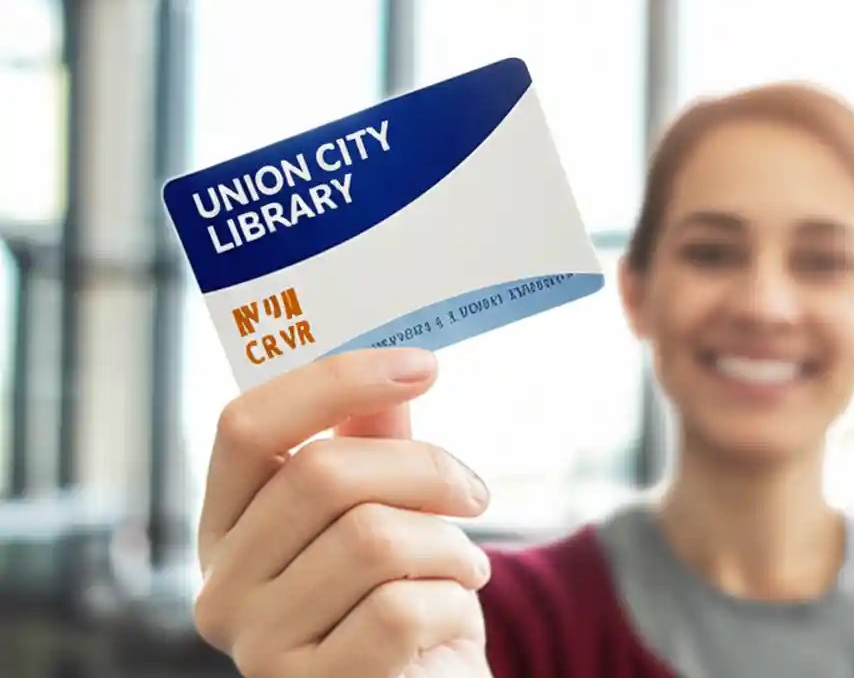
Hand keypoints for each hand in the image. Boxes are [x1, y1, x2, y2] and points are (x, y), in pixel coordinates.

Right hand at [193, 348, 493, 676]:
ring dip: (448, 547)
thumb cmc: (406, 600)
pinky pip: (402, 609)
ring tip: (461, 570)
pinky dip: (454, 603)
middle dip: (423, 470)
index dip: (334, 381)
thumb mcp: (390, 511)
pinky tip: (452, 617)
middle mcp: (221, 588)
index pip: (245, 427)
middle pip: (321, 475)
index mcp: (227, 529)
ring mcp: (260, 647)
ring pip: (372, 540)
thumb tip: (393, 366)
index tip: (421, 365)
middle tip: (473, 493)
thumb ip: (376, 442)